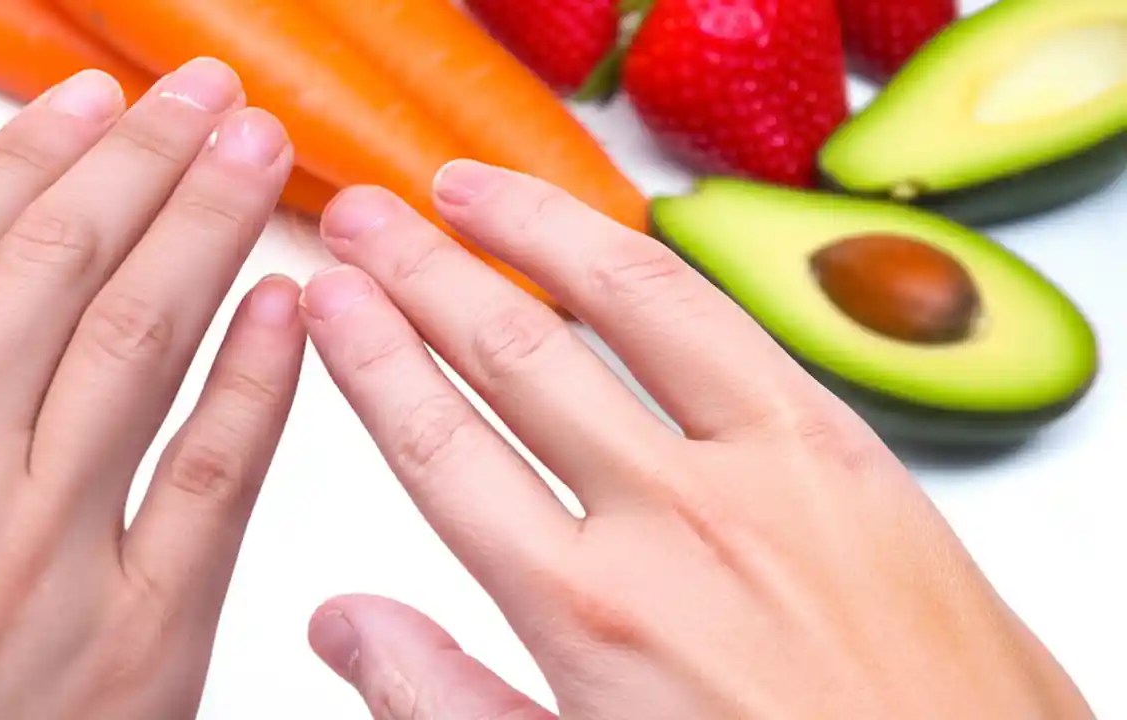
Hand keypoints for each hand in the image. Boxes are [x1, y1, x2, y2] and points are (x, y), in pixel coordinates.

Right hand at [0, 59, 304, 717]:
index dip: (23, 163)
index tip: (89, 99)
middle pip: (51, 273)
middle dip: (136, 165)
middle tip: (204, 97)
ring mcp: (42, 555)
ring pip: (131, 344)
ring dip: (201, 230)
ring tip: (253, 151)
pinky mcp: (141, 637)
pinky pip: (210, 478)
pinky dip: (252, 381)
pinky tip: (289, 306)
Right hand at [301, 163, 1093, 718]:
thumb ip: (448, 700)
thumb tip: (345, 624)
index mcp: (596, 615)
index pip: (444, 446)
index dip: (372, 359)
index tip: (330, 297)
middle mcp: (679, 520)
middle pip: (515, 354)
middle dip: (422, 271)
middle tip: (368, 216)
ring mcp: (775, 469)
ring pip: (629, 303)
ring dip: (534, 229)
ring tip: (467, 187)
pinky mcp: (856, 450)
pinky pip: (736, 322)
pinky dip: (661, 267)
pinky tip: (617, 241)